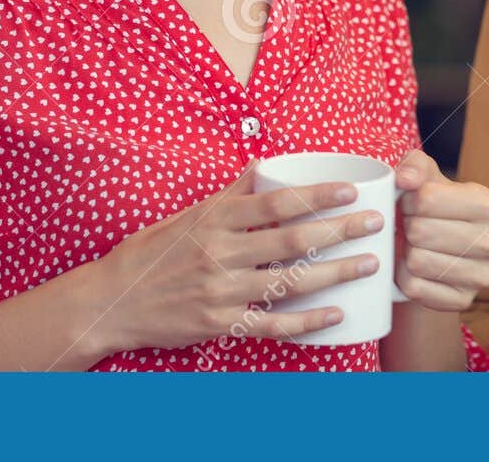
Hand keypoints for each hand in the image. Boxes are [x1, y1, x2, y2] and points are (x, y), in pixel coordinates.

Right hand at [86, 163, 385, 352]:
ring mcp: (221, 291)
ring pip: (290, 281)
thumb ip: (230, 193)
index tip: (352, 190)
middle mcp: (220, 252)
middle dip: (341, 230)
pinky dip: (306, 321)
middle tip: (377, 224)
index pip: (277, 202)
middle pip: (293, 239)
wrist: (111, 301)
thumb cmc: (150, 252)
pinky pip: (272, 325)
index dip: (318, 195)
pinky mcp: (220, 323)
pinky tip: (335, 314)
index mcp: (215, 218)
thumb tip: (263, 163)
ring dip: (335, 273)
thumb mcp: (187, 214)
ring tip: (369, 265)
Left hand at [393, 150, 488, 310]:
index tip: (411, 204)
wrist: (442, 251)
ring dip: (405, 252)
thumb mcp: (427, 177)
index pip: (425, 198)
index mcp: (488, 205)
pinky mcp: (463, 301)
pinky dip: (404, 277)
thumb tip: (404, 179)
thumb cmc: (433, 207)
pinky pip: (414, 288)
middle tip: (412, 227)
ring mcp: (482, 276)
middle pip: (419, 232)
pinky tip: (415, 268)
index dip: (407, 200)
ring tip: (415, 245)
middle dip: (406, 227)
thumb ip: (414, 166)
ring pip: (416, 261)